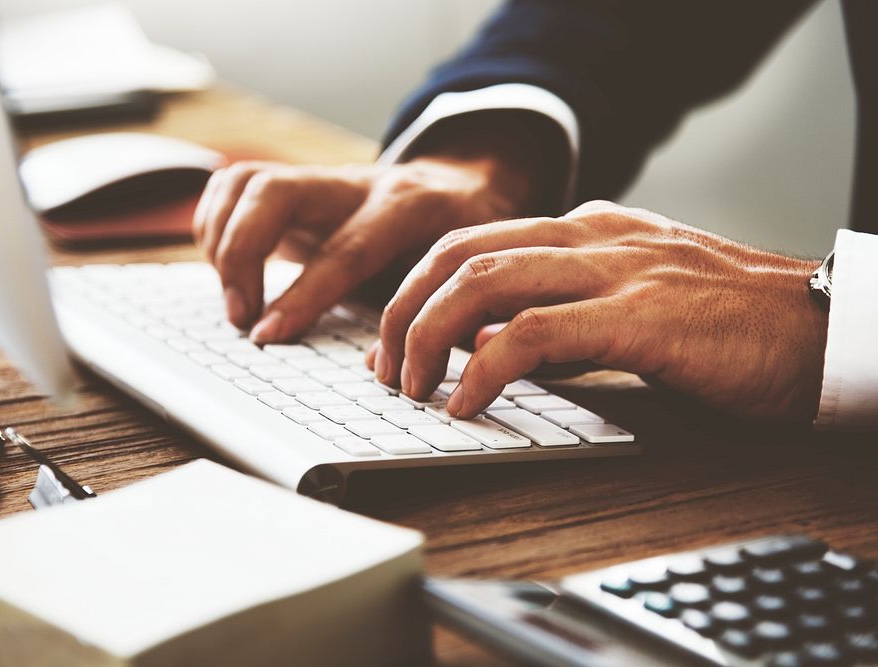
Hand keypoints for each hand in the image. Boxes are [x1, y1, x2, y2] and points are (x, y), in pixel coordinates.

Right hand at [191, 111, 558, 342]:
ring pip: (248, 182)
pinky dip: (214, 222)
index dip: (300, 297)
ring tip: (234, 297)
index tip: (264, 337)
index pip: (343, 251)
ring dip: (221, 238)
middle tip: (240, 316)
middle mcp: (356, 184)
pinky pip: (235, 184)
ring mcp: (320, 179)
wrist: (463, 182)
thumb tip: (380, 368)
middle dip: (241, 254)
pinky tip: (224, 264)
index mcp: (407, 208)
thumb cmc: (466, 236)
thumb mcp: (466, 272)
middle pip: (276, 193)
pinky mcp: (294, 185)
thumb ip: (431, 314)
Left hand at [372, 201, 828, 423]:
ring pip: (483, 282)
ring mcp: (616, 271)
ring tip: (409, 388)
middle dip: (402, 310)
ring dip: (427, 336)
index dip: (418, 289)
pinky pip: (533, 335)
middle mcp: (594, 237)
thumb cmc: (733, 327)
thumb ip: (567, 317)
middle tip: (384, 368)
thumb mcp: (635, 306)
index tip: (392, 338)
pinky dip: (484, 370)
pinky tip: (467, 405)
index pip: (476, 241)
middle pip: (461, 253)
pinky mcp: (640, 317)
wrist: (825, 330)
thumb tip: (496, 351)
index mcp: (591, 229)